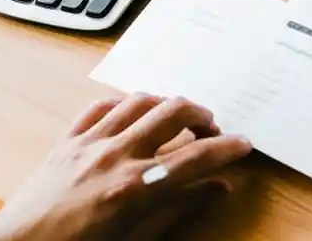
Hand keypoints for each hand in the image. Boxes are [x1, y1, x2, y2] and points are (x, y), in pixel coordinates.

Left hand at [0, 93, 251, 240]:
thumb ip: (177, 211)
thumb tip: (217, 189)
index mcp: (134, 188)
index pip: (197, 158)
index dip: (228, 148)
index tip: (245, 145)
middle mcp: (115, 157)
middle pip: (173, 112)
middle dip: (201, 114)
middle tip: (211, 129)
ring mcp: (88, 144)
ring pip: (139, 101)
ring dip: (165, 105)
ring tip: (176, 119)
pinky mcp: (66, 141)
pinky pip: (100, 106)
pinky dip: (124, 106)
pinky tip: (133, 117)